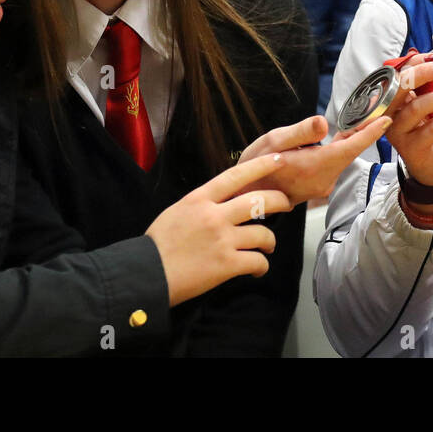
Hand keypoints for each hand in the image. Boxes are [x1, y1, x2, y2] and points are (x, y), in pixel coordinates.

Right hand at [145, 154, 293, 306]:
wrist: (146, 273)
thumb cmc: (158, 245)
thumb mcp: (177, 212)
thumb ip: (202, 205)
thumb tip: (222, 203)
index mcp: (200, 199)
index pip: (236, 175)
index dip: (261, 166)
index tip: (279, 158)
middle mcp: (214, 215)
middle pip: (259, 200)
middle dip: (279, 201)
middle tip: (286, 205)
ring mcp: (222, 239)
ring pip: (263, 234)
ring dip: (269, 242)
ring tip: (267, 247)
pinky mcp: (227, 264)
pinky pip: (257, 262)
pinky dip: (261, 267)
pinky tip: (256, 270)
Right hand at [235, 113, 393, 203]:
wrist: (246, 194)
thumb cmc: (256, 166)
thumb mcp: (273, 141)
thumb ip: (301, 132)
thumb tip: (324, 122)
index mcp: (316, 165)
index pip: (351, 147)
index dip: (370, 133)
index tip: (386, 119)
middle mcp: (324, 178)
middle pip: (350, 151)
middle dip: (365, 132)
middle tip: (378, 111)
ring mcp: (322, 184)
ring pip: (344, 158)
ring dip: (353, 140)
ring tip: (364, 120)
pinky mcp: (319, 185)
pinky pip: (336, 164)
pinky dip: (342, 149)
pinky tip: (341, 137)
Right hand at [383, 50, 432, 190]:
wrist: (428, 169)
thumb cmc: (425, 133)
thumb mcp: (423, 107)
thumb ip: (423, 87)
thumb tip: (432, 60)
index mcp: (388, 101)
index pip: (396, 75)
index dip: (414, 63)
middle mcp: (387, 115)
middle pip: (400, 87)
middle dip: (423, 72)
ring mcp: (397, 132)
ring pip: (418, 107)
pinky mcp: (412, 148)